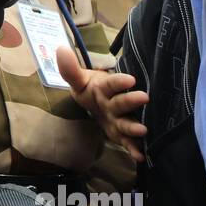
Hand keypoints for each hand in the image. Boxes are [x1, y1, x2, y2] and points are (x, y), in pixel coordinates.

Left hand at [57, 47, 149, 161]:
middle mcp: (116, 104)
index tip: (130, 79)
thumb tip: (60, 49)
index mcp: (106, 89)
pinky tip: (141, 157)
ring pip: (128, 122)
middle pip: (123, 103)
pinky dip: (135, 149)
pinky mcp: (122, 135)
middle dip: (132, 101)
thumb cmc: (92, 91)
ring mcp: (121, 120)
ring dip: (135, 127)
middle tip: (144, 98)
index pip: (112, 83)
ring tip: (144, 130)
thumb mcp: (80, 81)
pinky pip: (128, 142)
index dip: (119, 82)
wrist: (100, 105)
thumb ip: (70, 69)